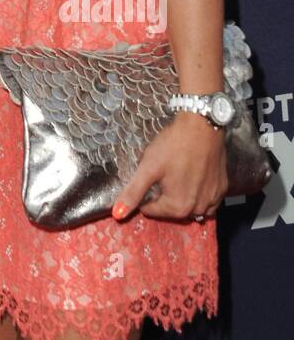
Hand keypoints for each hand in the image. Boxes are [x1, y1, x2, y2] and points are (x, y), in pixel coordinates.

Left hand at [112, 110, 227, 222]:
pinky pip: (207, 200)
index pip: (152, 211)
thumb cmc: (174, 145)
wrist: (202, 125)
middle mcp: (199, 209)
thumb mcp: (148, 168)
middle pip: (172, 210)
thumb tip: (118, 214)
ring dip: (181, 197)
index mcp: (178, 207)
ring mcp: (213, 199)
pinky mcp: (222, 188)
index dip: (144, 195)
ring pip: (191, 207)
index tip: (147, 178)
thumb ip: (133, 193)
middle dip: (163, 197)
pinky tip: (193, 179)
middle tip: (161, 174)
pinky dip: (198, 195)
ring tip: (175, 175)